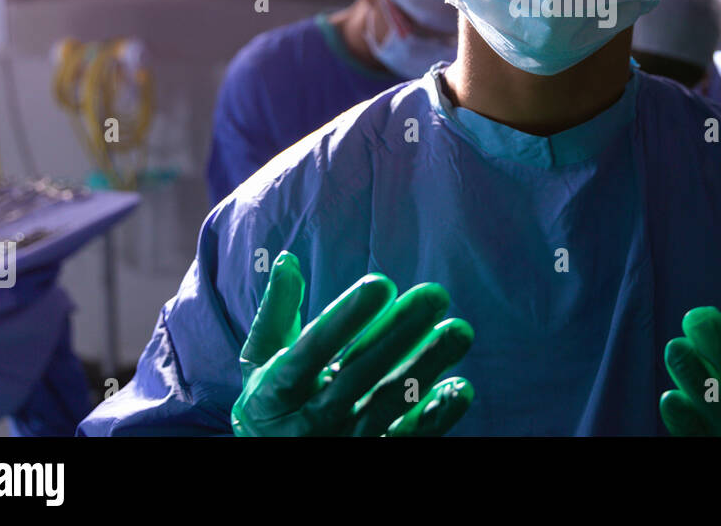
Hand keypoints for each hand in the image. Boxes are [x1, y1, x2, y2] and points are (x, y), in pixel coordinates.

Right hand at [231, 251, 474, 435]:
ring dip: (426, 367)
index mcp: (274, 391)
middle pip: (358, 376)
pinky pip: (407, 440)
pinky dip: (436, 417)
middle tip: (435, 293)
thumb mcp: (260, 360)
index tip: (382, 282)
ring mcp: (340, 444)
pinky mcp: (371, 456)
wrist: (268, 463)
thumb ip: (276, 312)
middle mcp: (307, 422)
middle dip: (399, 333)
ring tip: (460, 331)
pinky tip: (460, 388)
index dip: (347, 317)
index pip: (313, 349)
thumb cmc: (270, 401)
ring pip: (387, 406)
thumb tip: (287, 258)